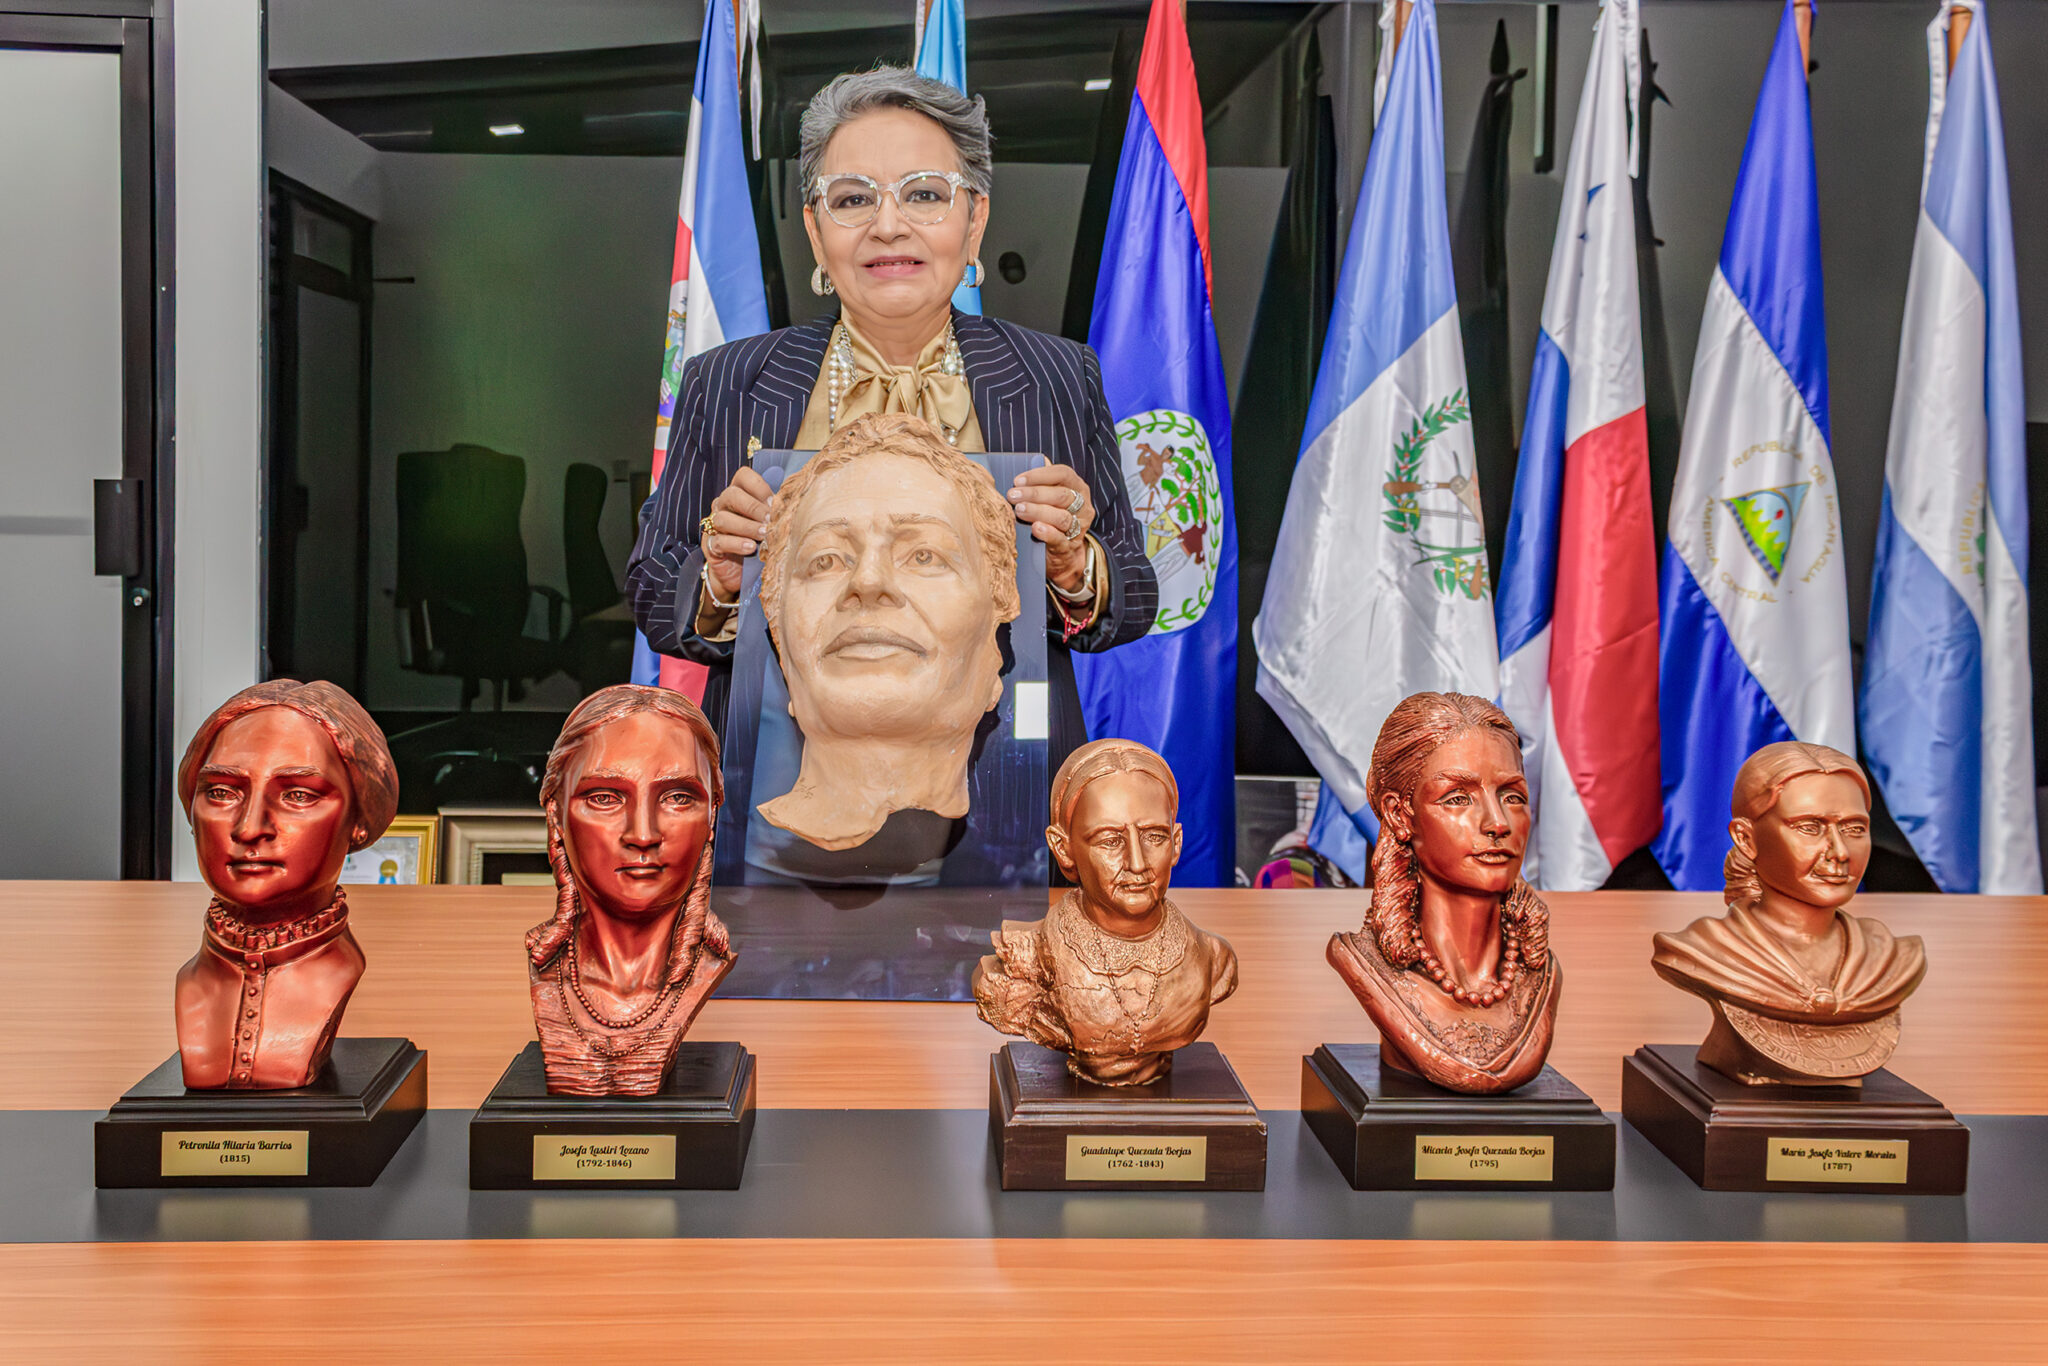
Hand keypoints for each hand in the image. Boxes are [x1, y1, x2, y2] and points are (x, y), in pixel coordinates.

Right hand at [702, 466, 773, 603]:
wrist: (741, 574)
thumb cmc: (760, 543)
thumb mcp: (770, 524)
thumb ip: (776, 511)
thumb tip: (795, 503)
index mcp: (740, 493)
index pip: (743, 476)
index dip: (758, 486)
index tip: (773, 502)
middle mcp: (724, 505)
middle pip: (731, 495)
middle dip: (753, 507)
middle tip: (770, 520)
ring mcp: (715, 525)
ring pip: (723, 518)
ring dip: (746, 526)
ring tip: (763, 535)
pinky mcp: (711, 546)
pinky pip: (718, 541)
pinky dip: (736, 543)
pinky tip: (750, 548)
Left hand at [1008, 464, 1095, 593]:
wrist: (1062, 553)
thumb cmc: (1050, 517)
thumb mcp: (1049, 499)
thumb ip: (1039, 486)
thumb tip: (1017, 479)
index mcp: (1078, 488)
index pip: (1063, 474)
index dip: (1040, 475)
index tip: (1018, 480)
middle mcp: (1082, 506)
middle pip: (1062, 496)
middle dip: (1034, 494)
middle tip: (1012, 495)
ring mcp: (1079, 527)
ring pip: (1061, 517)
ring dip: (1038, 512)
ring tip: (1019, 510)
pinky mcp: (1070, 547)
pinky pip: (1060, 539)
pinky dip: (1047, 533)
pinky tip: (1035, 528)